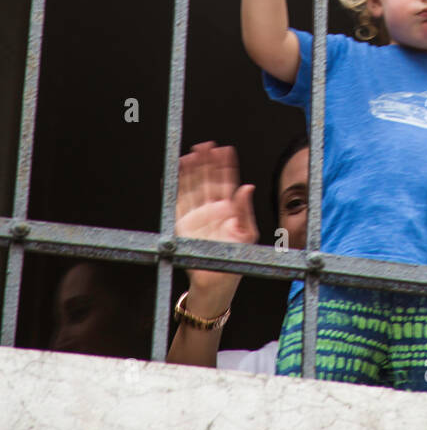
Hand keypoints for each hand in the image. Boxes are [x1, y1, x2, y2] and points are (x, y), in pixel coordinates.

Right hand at [175, 141, 258, 309]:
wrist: (215, 284)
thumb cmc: (233, 259)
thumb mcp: (247, 235)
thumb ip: (245, 210)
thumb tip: (247, 186)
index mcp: (228, 209)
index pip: (226, 182)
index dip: (225, 165)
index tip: (225, 149)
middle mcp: (211, 209)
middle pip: (208, 180)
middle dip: (207, 162)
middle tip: (206, 145)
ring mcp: (196, 215)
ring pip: (193, 187)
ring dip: (192, 170)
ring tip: (192, 154)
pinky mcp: (182, 223)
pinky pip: (178, 201)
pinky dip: (177, 185)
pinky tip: (177, 170)